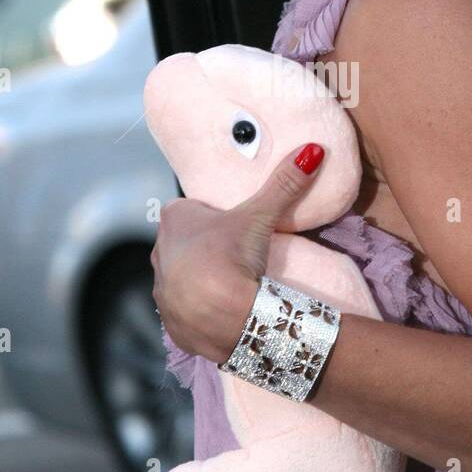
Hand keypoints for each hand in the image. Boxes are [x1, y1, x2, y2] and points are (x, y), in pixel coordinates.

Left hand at [150, 142, 324, 364]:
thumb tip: (312, 150)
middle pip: (185, 243)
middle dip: (206, 248)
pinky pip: (184, 312)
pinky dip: (200, 311)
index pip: (190, 210)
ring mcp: (162, 291)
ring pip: (181, 277)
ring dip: (201, 280)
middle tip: (238, 255)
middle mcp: (159, 252)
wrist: (228, 317)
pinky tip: (221, 311)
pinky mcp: (171, 322)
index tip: (235, 227)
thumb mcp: (261, 216)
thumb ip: (283, 183)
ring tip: (232, 285)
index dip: (213, 217)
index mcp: (173, 220)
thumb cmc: (235, 256)